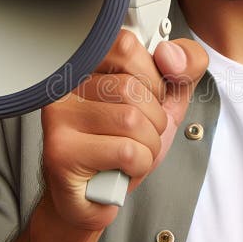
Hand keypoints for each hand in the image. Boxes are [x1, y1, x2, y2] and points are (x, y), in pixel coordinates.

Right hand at [36, 30, 208, 234]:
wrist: (96, 197)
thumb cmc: (125, 145)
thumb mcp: (167, 102)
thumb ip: (184, 70)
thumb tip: (169, 54)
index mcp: (87, 65)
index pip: (126, 45)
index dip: (151, 77)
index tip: (145, 97)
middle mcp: (64, 86)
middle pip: (131, 88)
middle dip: (153, 120)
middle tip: (136, 135)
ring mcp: (58, 118)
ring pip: (131, 121)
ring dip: (147, 146)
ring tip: (127, 155)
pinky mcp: (61, 152)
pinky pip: (126, 151)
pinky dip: (138, 166)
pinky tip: (120, 171)